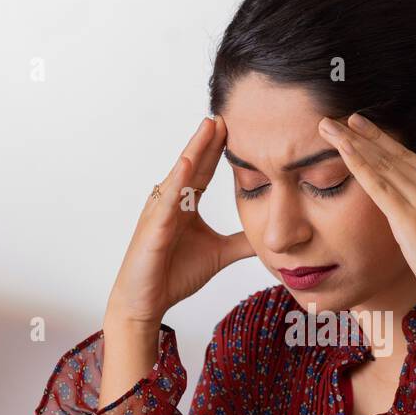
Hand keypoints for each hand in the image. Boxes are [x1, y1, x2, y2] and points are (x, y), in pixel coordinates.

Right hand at [105, 115, 254, 328]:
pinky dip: (177, 181)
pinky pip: (166, 200)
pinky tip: (188, 163)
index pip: (206, 171)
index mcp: (185, 205)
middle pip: (194, 164)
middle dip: (209, 139)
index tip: (240, 126)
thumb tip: (269, 233)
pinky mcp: (152, 228)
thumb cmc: (174, 274)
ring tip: (210, 125)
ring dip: (195, 149)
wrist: (146, 302)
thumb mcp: (219, 254)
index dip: (221, 150)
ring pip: (180, 175)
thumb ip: (242, 241)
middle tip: (226, 112)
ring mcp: (159, 212)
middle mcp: (171, 202)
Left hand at [316, 113, 415, 327]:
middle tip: (339, 117)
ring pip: (383, 164)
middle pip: (395, 155)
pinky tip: (341, 150)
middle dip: (364, 134)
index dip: (384, 141)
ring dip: (352, 143)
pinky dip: (357, 165)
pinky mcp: (413, 219)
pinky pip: (378, 186)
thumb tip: (406, 215)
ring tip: (329, 127)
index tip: (363, 127)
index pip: (412, 159)